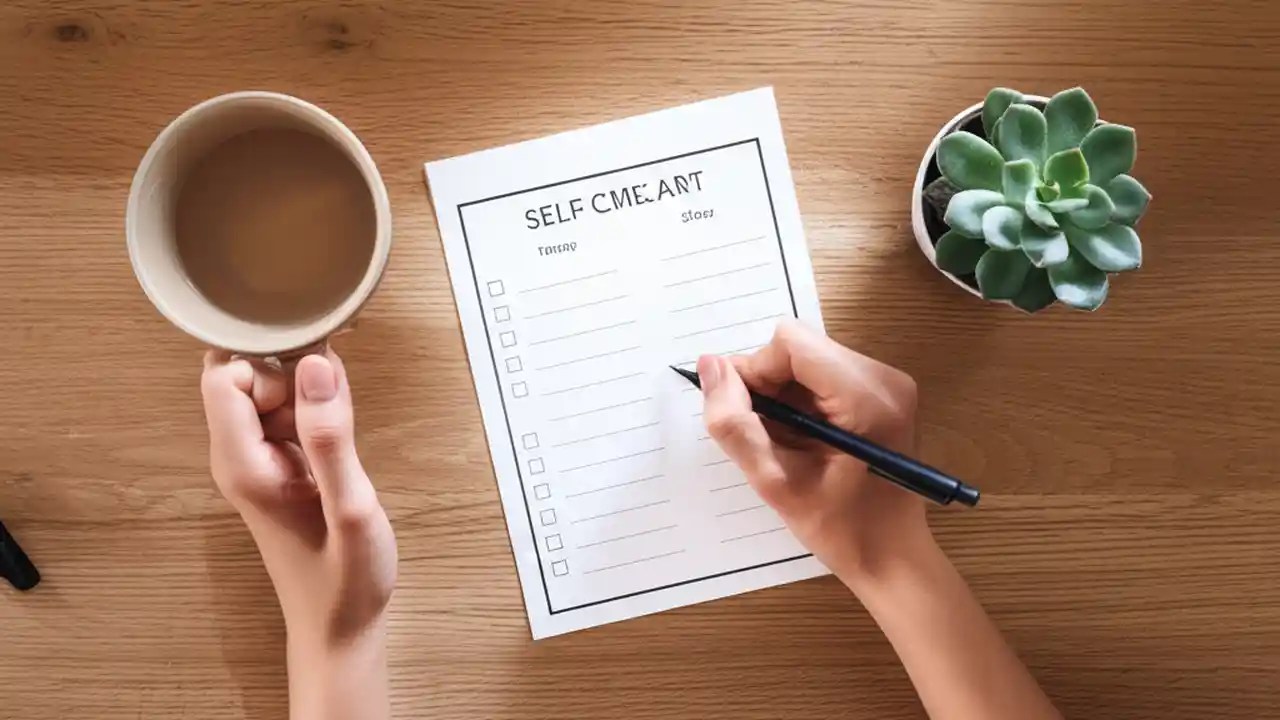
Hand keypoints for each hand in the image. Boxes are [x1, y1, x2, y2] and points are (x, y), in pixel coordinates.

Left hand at [200, 348, 396, 647]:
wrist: (341, 629)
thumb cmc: (346, 582)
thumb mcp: (351, 508)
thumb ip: (331, 436)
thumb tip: (315, 362)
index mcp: (244, 466)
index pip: (224, 378)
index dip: (269, 365)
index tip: (318, 379)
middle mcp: (240, 458)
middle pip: (243, 378)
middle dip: (289, 367)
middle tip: (338, 397)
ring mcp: (259, 461)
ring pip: (268, 392)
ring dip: (305, 386)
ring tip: (345, 413)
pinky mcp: (281, 465)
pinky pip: (287, 413)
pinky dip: (313, 406)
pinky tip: (341, 427)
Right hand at [699, 320, 926, 584]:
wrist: (893, 557)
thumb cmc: (842, 530)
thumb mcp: (776, 483)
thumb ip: (736, 424)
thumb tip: (709, 367)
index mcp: (867, 397)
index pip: (791, 343)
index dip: (755, 372)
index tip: (746, 415)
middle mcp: (884, 378)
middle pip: (799, 348)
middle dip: (768, 384)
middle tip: (762, 434)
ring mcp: (887, 383)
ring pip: (807, 358)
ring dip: (782, 394)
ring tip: (784, 442)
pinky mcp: (883, 392)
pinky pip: (823, 373)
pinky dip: (800, 399)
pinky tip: (802, 438)